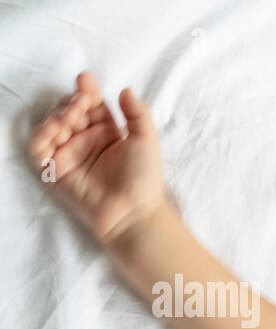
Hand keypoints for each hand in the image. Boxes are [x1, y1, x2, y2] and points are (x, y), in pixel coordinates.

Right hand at [27, 71, 165, 245]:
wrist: (133, 211)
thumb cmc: (143, 178)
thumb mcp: (147, 140)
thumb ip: (137, 113)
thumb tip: (125, 90)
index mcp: (106, 133)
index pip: (91, 105)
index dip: (86, 91)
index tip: (86, 80)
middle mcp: (86, 141)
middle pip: (69, 111)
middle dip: (72, 101)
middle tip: (82, 101)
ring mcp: (69, 155)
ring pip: (52, 125)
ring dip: (59, 114)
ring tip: (73, 115)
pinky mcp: (54, 170)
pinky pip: (38, 146)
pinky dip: (42, 133)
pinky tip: (57, 127)